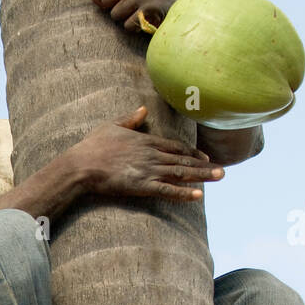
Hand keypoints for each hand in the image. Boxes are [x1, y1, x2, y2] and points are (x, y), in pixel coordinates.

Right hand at [68, 107, 223, 202]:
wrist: (82, 165)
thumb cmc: (92, 146)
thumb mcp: (111, 126)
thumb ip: (129, 118)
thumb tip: (143, 109)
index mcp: (146, 141)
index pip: (176, 146)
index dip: (192, 152)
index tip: (205, 157)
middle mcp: (152, 154)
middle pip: (184, 160)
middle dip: (204, 166)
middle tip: (222, 170)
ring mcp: (149, 170)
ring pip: (181, 173)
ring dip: (201, 177)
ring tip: (219, 178)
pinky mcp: (142, 185)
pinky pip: (167, 190)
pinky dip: (183, 193)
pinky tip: (198, 195)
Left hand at [91, 0, 187, 33]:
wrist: (183, 1)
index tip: (102, 3)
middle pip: (106, 0)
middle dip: (113, 8)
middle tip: (127, 8)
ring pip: (115, 14)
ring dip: (124, 18)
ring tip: (137, 13)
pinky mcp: (149, 7)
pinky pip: (127, 24)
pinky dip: (133, 27)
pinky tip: (144, 20)